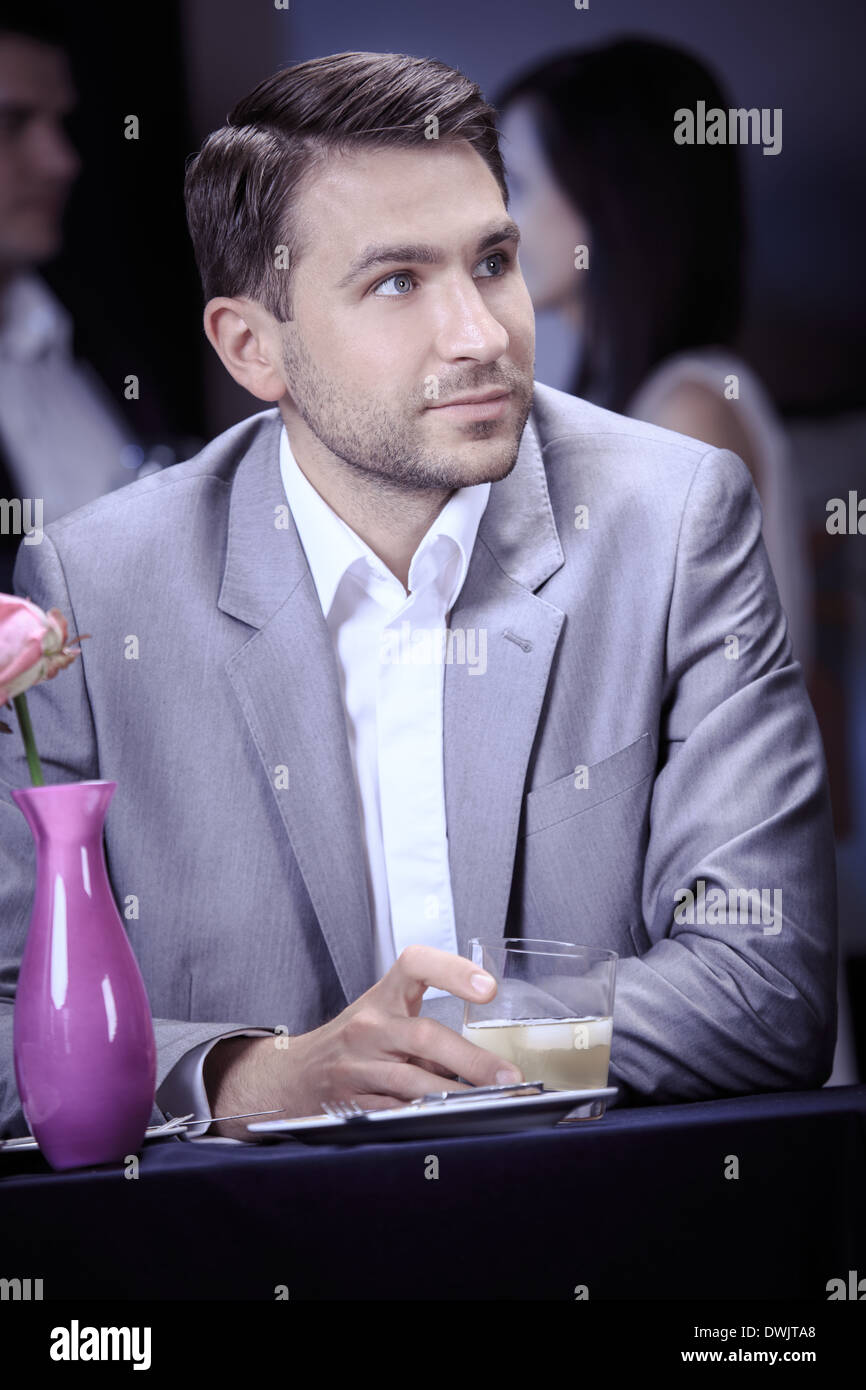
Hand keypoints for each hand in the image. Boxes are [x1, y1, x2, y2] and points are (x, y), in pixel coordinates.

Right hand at [204, 945, 521, 1139]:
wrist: (295, 1074)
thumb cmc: (356, 1041)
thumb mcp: (384, 1016)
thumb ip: (427, 1027)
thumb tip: (489, 1059)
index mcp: (384, 997)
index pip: (417, 964)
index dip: (454, 971)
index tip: (489, 988)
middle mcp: (370, 1026)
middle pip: (426, 1036)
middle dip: (473, 1060)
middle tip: (508, 1077)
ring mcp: (358, 1065)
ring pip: (414, 1080)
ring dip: (457, 1096)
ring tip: (491, 1104)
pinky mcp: (351, 1101)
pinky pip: (395, 1111)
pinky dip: (423, 1118)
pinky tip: (447, 1122)